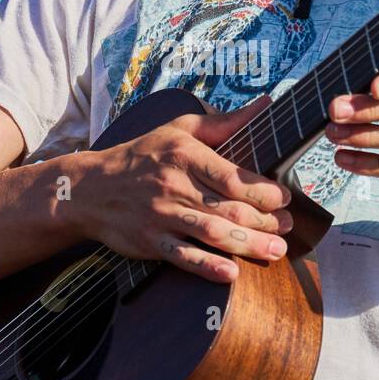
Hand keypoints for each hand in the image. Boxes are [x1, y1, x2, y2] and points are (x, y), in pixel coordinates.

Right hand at [74, 95, 292, 282]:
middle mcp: (174, 185)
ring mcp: (161, 215)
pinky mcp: (150, 242)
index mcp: (184, 154)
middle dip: (266, 222)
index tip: (284, 199)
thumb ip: (225, 122)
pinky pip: (183, 257)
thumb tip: (266, 105)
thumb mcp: (180, 129)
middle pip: (229, 208)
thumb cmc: (143, 155)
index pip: (233, 177)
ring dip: (249, 245)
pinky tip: (232, 274)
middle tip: (287, 228)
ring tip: (276, 251)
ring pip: (213, 234)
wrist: (91, 188)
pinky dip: (209, 267)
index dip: (264, 192)